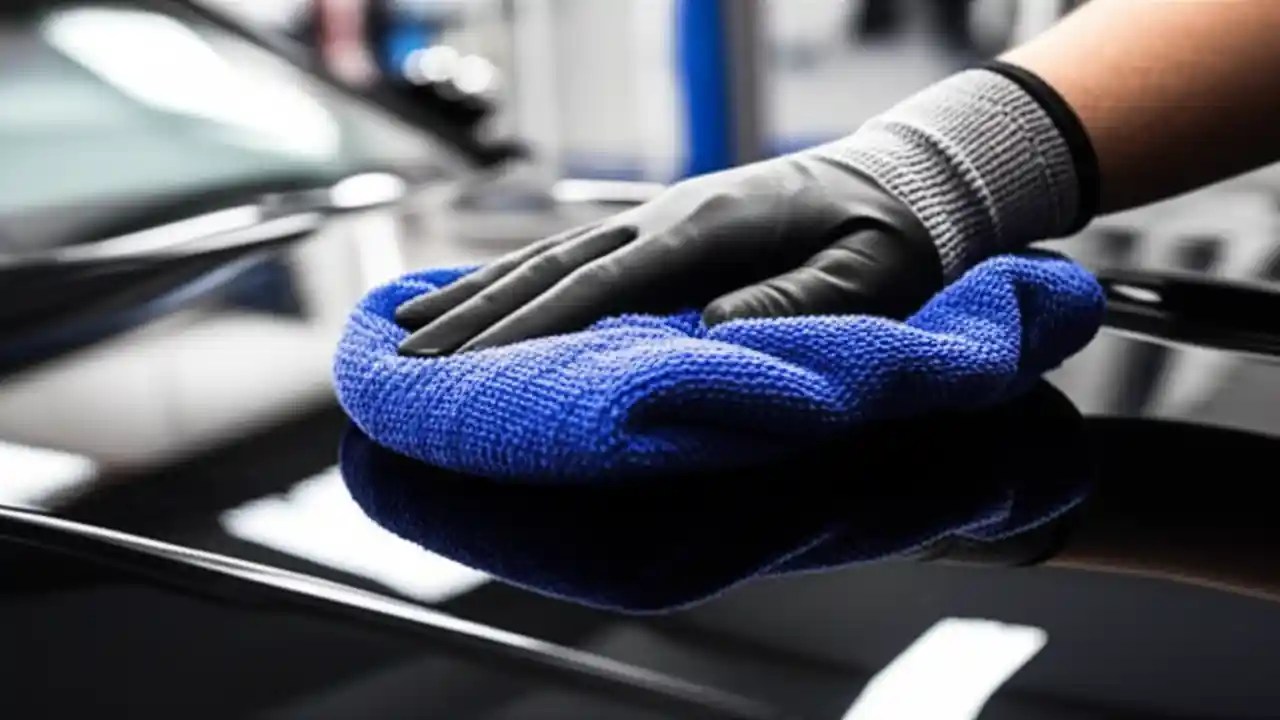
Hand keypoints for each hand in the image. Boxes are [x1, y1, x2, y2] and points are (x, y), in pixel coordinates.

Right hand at [395, 153, 943, 356]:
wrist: (895, 182)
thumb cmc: (886, 237)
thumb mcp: (872, 273)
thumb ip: (801, 300)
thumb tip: (711, 327)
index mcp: (710, 229)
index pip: (603, 285)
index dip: (530, 329)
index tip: (464, 371)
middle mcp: (664, 216)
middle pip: (552, 271)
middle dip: (474, 322)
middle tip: (403, 369)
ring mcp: (652, 217)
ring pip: (544, 259)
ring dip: (472, 300)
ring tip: (403, 337)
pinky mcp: (652, 230)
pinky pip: (564, 254)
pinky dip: (505, 278)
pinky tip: (460, 296)